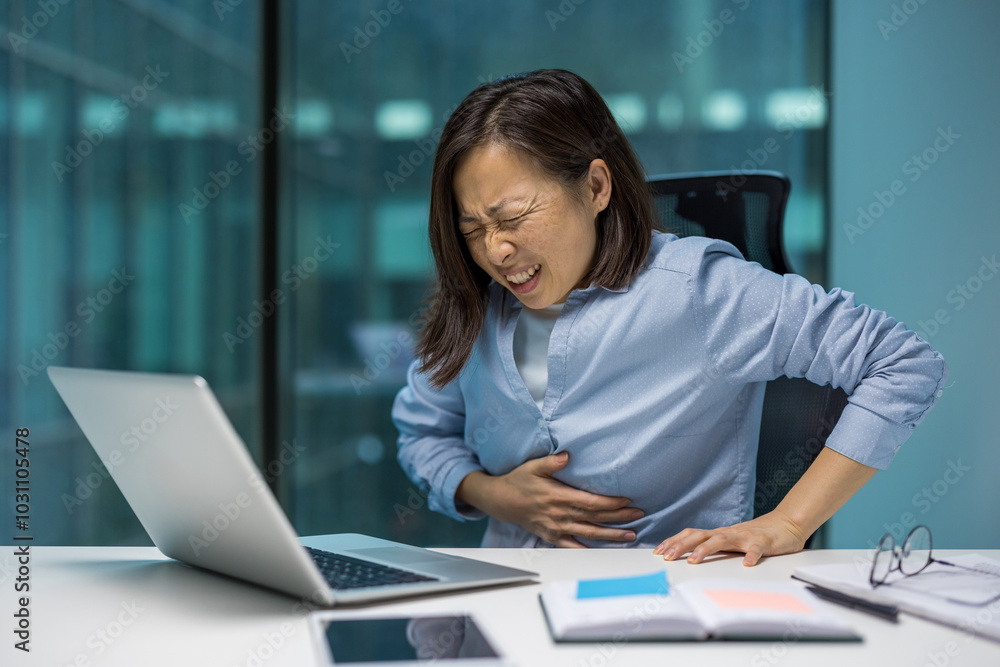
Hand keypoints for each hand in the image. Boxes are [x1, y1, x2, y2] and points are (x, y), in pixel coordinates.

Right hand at [456, 452, 642, 547]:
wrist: (501, 501)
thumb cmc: (519, 481)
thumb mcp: (533, 466)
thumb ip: (552, 461)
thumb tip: (568, 456)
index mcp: (557, 496)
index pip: (589, 502)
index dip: (609, 503)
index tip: (627, 501)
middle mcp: (559, 515)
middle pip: (594, 518)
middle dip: (618, 518)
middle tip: (638, 516)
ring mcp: (556, 528)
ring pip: (589, 534)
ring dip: (611, 536)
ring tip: (631, 535)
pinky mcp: (552, 537)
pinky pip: (573, 547)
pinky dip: (590, 551)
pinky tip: (606, 552)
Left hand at [652, 509, 808, 565]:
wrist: (785, 525)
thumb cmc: (754, 535)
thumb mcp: (729, 541)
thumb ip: (713, 547)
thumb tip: (688, 556)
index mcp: (718, 534)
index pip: (691, 534)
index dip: (674, 541)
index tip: (658, 551)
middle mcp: (728, 533)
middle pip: (700, 536)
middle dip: (681, 546)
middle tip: (667, 556)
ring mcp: (745, 536)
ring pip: (722, 540)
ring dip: (706, 550)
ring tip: (694, 560)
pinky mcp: (763, 543)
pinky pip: (756, 549)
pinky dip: (751, 556)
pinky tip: (747, 564)